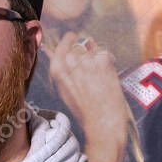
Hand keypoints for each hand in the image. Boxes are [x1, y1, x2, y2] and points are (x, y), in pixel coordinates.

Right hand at [49, 31, 132, 161]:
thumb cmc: (84, 111)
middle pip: (79, 46)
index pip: (63, 44)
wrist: (102, 122)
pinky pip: (106, 53)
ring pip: (94, 50)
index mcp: (57, 70)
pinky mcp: (102, 60)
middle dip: (87, 54)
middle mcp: (70, 62)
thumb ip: (60, 70)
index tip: (75, 39)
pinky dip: (110, 62)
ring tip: (100, 78)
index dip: (70, 41)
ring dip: (99, 60)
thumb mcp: (64, 91)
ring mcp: (86, 60)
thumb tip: (52, 50)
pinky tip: (108, 77)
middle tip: (92, 72)